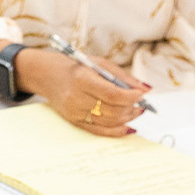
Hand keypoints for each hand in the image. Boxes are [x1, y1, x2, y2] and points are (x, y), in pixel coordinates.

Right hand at [13, 47, 148, 136]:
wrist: (48, 75)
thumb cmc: (76, 67)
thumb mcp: (99, 63)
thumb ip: (123, 76)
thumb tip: (145, 89)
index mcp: (82, 79)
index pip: (112, 94)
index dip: (131, 96)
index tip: (142, 94)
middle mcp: (76, 98)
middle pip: (112, 110)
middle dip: (132, 108)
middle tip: (141, 103)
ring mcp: (74, 112)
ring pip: (109, 122)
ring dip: (127, 118)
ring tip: (136, 111)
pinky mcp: (74, 121)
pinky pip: (100, 131)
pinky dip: (117, 130)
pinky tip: (128, 126)